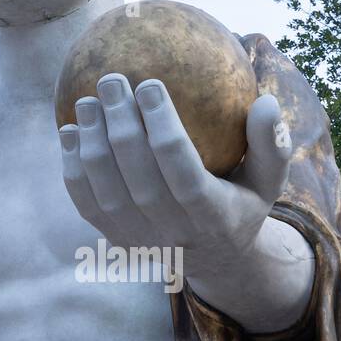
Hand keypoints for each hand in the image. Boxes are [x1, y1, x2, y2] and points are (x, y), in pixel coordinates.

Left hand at [57, 73, 292, 278]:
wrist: (212, 259)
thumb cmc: (240, 202)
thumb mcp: (267, 180)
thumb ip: (271, 144)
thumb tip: (268, 101)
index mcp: (213, 216)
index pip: (182, 170)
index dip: (163, 127)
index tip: (151, 84)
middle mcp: (173, 234)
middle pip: (138, 177)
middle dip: (121, 125)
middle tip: (112, 80)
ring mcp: (139, 240)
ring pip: (107, 191)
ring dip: (92, 143)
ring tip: (87, 101)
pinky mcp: (114, 239)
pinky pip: (85, 203)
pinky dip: (73, 166)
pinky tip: (69, 131)